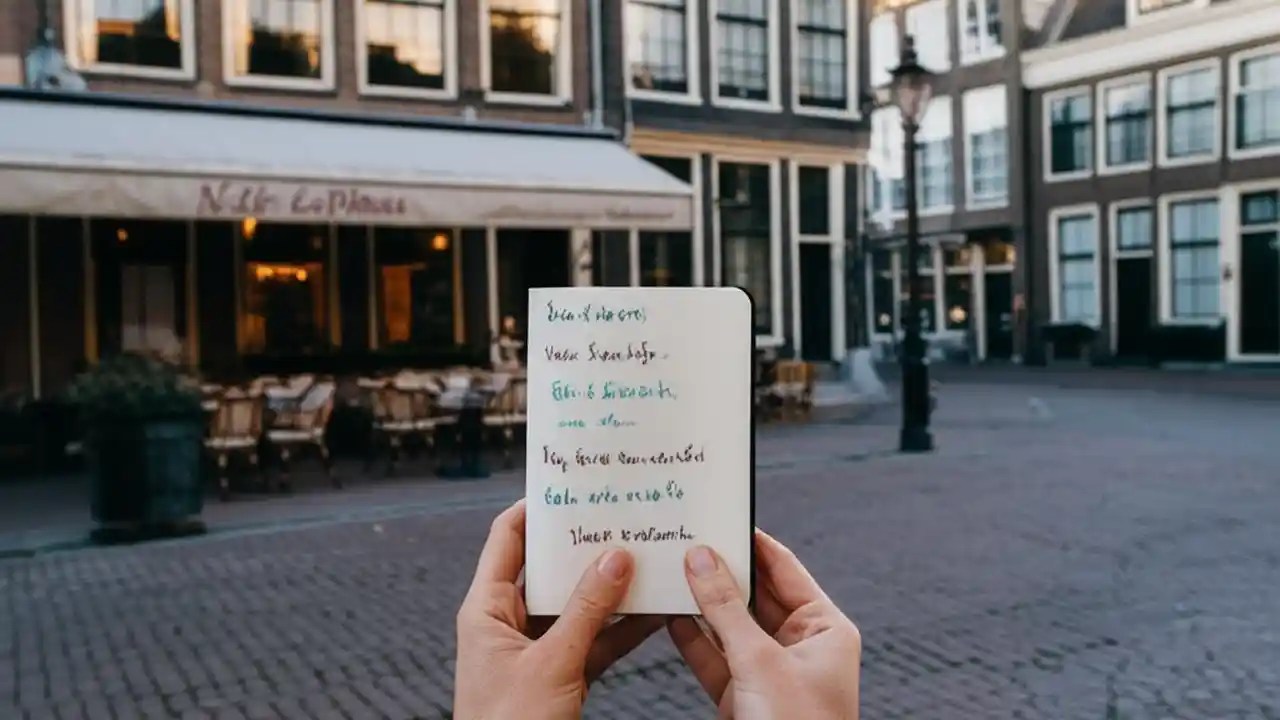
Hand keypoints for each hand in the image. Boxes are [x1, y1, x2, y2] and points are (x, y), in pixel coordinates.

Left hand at [454, 501, 662, 719]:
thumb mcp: (552, 664)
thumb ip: (586, 610)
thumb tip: (615, 557)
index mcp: (486, 609)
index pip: (508, 538)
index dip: (536, 508)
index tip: (573, 485)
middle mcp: (508, 622)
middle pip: (549, 568)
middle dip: (587, 546)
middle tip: (622, 516)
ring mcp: (535, 650)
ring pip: (577, 605)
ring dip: (611, 588)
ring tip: (649, 557)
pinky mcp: (559, 676)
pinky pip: (593, 641)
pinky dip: (620, 629)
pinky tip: (654, 613)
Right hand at [668, 530, 860, 718]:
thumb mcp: (759, 660)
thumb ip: (724, 608)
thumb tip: (701, 557)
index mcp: (824, 627)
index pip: (784, 568)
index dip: (752, 541)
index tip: (720, 515)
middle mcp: (799, 645)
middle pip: (753, 594)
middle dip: (720, 570)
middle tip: (685, 537)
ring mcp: (769, 672)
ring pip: (729, 626)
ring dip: (700, 602)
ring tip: (669, 569)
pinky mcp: (742, 697)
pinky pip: (714, 657)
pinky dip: (692, 638)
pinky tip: (668, 614)